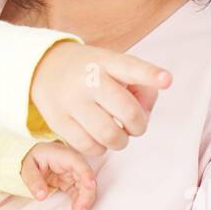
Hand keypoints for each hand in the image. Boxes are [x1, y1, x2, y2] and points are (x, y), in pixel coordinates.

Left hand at [20, 140, 99, 209]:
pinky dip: (80, 203)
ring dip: (85, 201)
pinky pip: (80, 193)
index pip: (79, 164)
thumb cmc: (34, 158)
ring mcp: (75, 174)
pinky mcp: (73, 183)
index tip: (90, 186)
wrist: (36, 158)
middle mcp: (74, 164)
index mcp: (64, 156)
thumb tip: (41, 195)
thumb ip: (33, 179)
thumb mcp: (28, 166)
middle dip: (86, 195)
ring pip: (86, 187)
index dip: (87, 175)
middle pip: (87, 178)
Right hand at [29, 41, 171, 154]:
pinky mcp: (58, 120)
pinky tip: (98, 138)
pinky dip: (100, 148)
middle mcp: (88, 79)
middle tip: (135, 126)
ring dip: (121, 141)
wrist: (44, 67)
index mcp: (106, 61)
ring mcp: (72, 100)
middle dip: (139, 125)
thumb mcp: (114, 65)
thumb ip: (141, 85)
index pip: (131, 67)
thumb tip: (146, 113)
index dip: (150, 75)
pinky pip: (89, 146)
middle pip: (127, 111)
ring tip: (117, 134)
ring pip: (109, 134)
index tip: (166, 80)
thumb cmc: (90, 71)